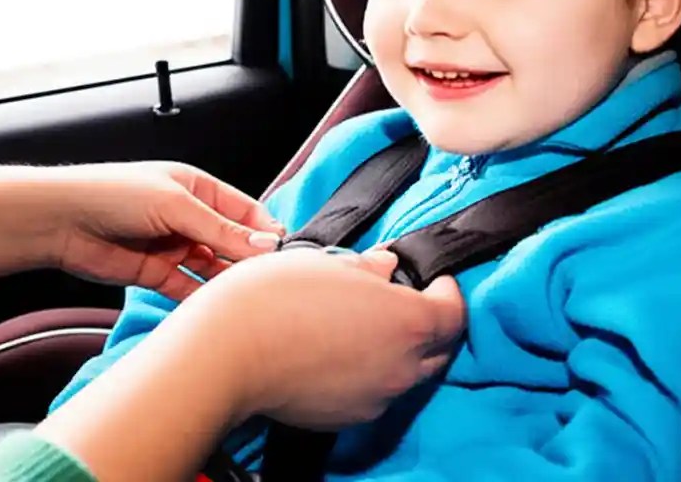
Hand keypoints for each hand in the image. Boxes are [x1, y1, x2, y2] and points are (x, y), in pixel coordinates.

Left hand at [0, 162, 281, 297]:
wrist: (60, 221)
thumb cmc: (110, 194)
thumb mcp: (175, 205)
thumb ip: (222, 230)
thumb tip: (266, 243)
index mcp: (198, 188)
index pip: (246, 212)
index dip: (266, 233)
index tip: (285, 255)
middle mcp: (189, 217)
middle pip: (233, 243)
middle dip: (250, 261)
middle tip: (269, 282)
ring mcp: (173, 246)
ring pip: (213, 269)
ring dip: (228, 282)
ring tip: (246, 298)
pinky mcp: (156, 273)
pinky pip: (189, 289)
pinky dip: (203, 299)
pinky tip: (218, 308)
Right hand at [163, 247, 466, 428]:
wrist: (226, 353)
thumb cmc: (273, 297)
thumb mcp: (326, 263)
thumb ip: (368, 268)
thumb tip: (385, 268)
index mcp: (407, 321)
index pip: (454, 311)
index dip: (446, 289)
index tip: (430, 277)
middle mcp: (402, 366)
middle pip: (437, 347)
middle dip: (427, 322)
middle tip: (399, 298)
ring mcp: (376, 397)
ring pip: (403, 372)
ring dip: (393, 348)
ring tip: (357, 323)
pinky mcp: (347, 416)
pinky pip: (371, 392)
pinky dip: (365, 371)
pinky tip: (332, 350)